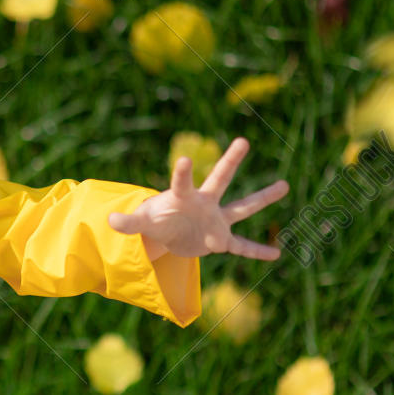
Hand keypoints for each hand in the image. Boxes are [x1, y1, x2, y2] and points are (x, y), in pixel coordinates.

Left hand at [107, 137, 289, 260]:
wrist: (167, 232)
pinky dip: (256, 251)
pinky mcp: (219, 240)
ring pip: (242, 207)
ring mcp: (215, 219)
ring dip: (262, 197)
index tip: (185, 160)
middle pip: (219, 179)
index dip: (182, 173)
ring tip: (284, 184)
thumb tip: (109, 222)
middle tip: (243, 140)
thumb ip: (128, 223)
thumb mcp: (141, 223)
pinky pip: (241, 246)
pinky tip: (276, 254)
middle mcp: (204, 203)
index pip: (182, 182)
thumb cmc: (154, 220)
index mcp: (182, 197)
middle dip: (230, 162)